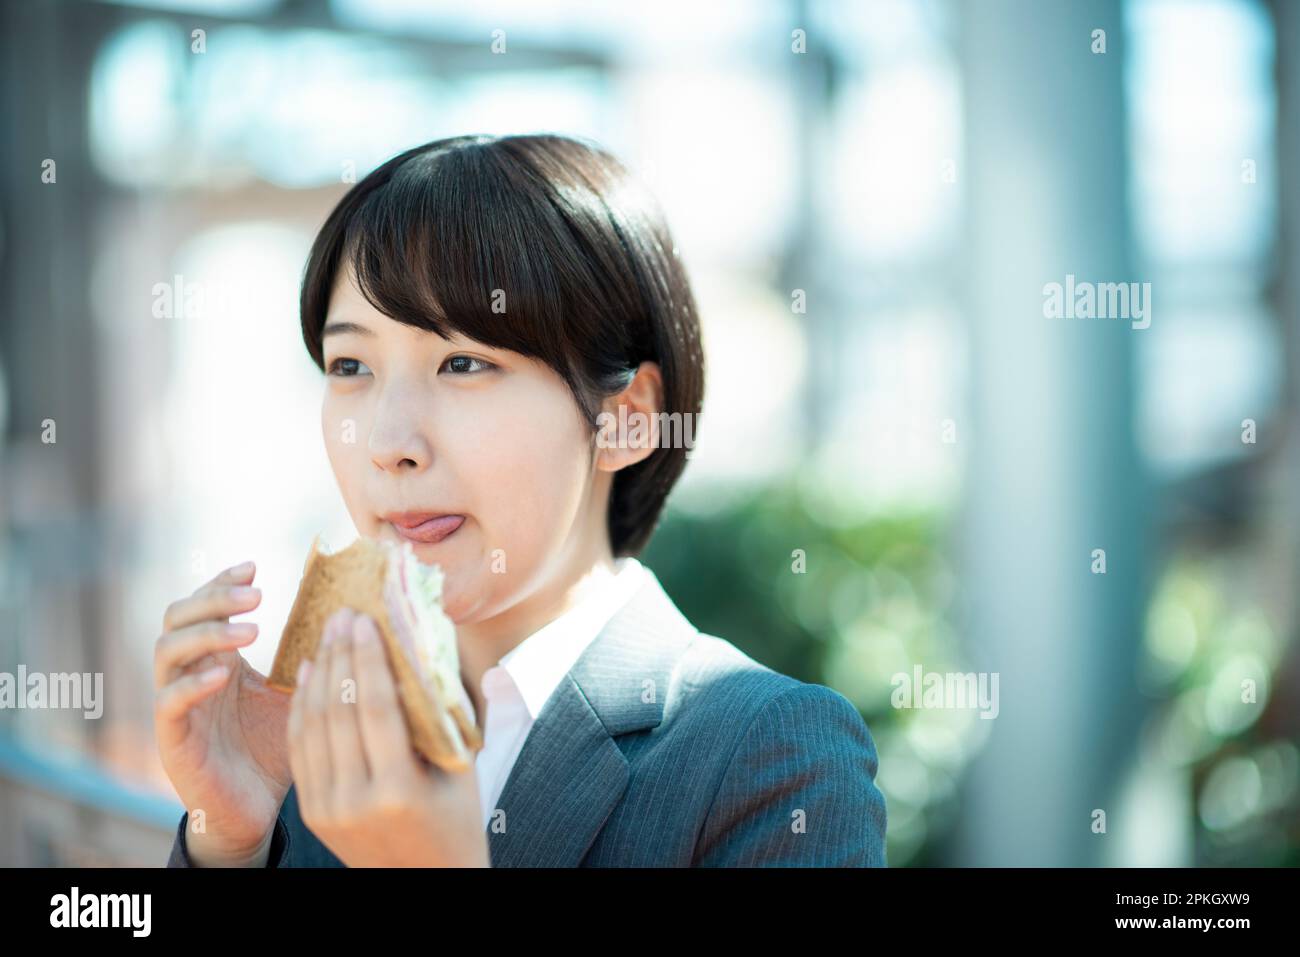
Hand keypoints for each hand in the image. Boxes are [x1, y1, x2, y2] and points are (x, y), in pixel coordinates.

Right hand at [154, 560, 292, 866]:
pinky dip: (192, 683)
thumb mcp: (297, 695)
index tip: (255, 567)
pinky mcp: (172, 738)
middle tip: (257, 596)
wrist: (255, 810)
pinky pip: (168, 701)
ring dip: (207, 633)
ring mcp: (175, 703)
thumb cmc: (276, 749)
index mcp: (218, 657)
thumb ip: (309, 658)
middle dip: (215, 599)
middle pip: (178, 616)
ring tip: (250, 631)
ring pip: (166, 651)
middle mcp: (189, 672)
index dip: (223, 582)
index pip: (204, 604)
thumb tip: (349, 614)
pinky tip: (224, 674)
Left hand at [288, 608, 489, 866]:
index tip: (364, 620)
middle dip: (339, 656)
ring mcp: (327, 809)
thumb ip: (453, 711)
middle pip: (339, 712)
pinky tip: (310, 674)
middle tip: (343, 614)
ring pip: (313, 727)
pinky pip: (300, 749)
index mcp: (399, 789)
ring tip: (327, 635)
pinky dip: (302, 707)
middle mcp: (356, 800)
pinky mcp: (312, 812)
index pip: (375, 708)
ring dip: (318, 675)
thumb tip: (454, 649)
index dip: (366, 659)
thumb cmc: (457, 819)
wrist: (425, 882)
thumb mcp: (464, 767)